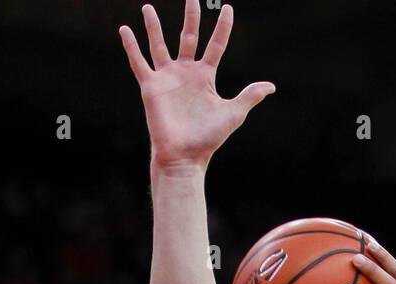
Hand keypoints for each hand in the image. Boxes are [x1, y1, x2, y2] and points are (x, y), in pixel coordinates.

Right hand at [120, 2, 274, 170]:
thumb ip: (249, 96)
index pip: (216, 45)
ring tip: (148, 6)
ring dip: (154, 26)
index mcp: (205, 77)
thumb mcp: (233, 113)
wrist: (185, 156)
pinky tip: (124, 29)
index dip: (223, 27)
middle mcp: (186, 73)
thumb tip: (271, 86)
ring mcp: (167, 78)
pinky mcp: (151, 86)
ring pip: (159, 45)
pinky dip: (131, 46)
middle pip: (188, 37)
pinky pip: (139, 62)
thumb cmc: (208, 138)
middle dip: (191, 17)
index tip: (228, 8)